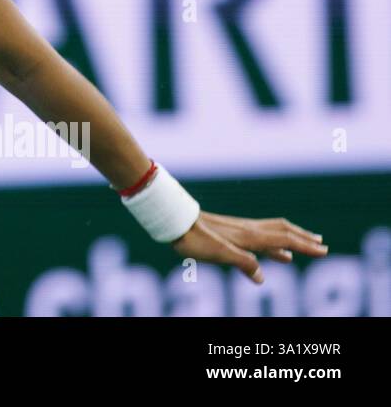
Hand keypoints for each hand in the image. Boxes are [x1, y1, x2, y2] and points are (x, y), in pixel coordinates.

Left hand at [170, 211, 327, 283]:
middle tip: (321, 244)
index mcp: (249, 235)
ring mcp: (239, 229)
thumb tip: (261, 277)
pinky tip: (271, 252)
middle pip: (282, 232)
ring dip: (290, 238)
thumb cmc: (194, 238)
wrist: (173, 220)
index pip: (284, 240)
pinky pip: (258, 237)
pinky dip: (272, 243)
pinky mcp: (229, 231)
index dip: (304, 246)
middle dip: (302, 239)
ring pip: (271, 232)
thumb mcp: (218, 253)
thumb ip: (242, 262)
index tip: (324, 250)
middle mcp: (248, 230)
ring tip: (303, 245)